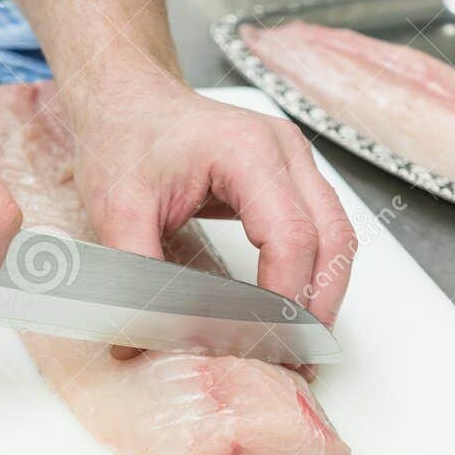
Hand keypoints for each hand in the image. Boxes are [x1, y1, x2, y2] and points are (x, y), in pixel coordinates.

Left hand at [59, 58, 357, 326]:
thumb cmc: (125, 136)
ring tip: (298, 342)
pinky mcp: (288, 177)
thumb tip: (135, 339)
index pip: (291, 237)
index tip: (263, 340)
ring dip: (323, 290)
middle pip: (332, 238)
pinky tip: (290, 308)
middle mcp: (285, 152)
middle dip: (318, 304)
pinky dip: (313, 271)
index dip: (284, 297)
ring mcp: (294, 162)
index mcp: (248, 152)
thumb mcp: (117, 207)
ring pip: (336, 235)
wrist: (127, 97)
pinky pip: (320, 229)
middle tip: (297, 357)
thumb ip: (133, 273)